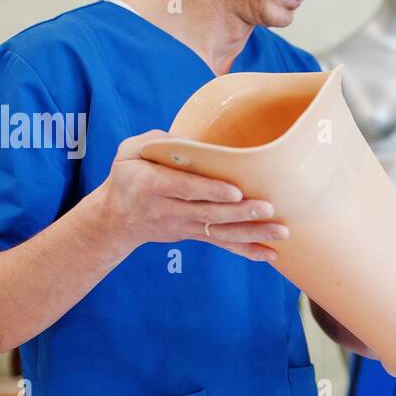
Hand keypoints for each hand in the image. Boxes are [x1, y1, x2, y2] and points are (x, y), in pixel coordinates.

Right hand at [96, 130, 288, 261]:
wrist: (115, 220)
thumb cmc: (127, 177)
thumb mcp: (128, 153)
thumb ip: (154, 142)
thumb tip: (185, 140)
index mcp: (153, 185)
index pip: (186, 189)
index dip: (211, 191)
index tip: (236, 191)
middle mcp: (170, 210)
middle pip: (210, 213)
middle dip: (241, 213)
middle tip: (269, 209)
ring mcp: (184, 227)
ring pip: (221, 232)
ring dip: (253, 234)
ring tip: (280, 233)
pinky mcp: (194, 235)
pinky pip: (222, 244)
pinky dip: (246, 250)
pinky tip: (269, 254)